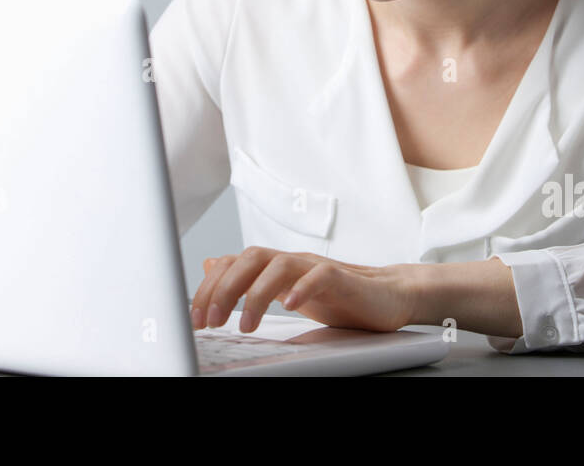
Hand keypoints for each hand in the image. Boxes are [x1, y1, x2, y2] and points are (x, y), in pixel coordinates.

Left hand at [190, 247, 417, 334]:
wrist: (388, 296)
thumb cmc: (339, 297)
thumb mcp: (285, 291)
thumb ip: (249, 279)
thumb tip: (211, 264)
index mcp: (276, 266)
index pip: (234, 264)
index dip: (210, 287)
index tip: (195, 318)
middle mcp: (294, 261)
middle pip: (250, 258)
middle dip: (224, 289)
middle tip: (211, 322)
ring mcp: (317, 266)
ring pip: (279, 264)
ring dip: (256, 294)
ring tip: (244, 324)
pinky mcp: (343, 277)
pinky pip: (320, 275)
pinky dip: (302, 288)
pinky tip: (290, 306)